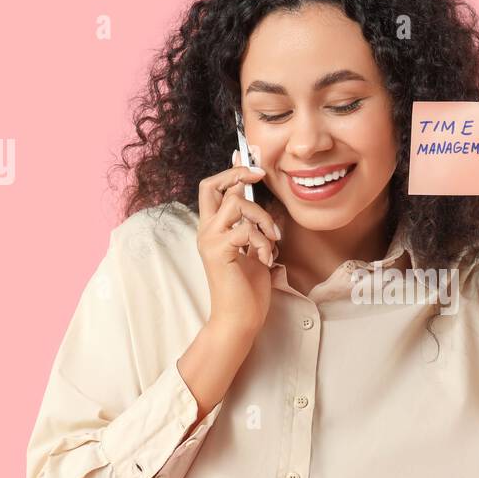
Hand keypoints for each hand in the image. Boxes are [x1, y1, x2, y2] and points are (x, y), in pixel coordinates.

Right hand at [196, 150, 282, 334]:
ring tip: (272, 241)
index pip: (214, 189)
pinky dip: (263, 242)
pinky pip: (246, 229)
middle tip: (260, 175)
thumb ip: (251, 227)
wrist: (239, 320)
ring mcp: (210, 240)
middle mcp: (206, 231)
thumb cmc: (247, 290)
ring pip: (237, 203)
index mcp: (213, 229)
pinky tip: (266, 260)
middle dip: (238, 173)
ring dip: (262, 218)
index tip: (247, 157)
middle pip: (211, 185)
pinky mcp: (220, 251)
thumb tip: (258, 205)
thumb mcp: (253, 250)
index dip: (230, 170)